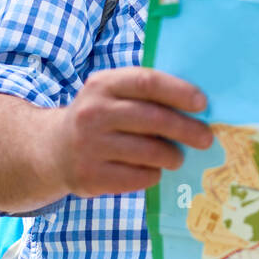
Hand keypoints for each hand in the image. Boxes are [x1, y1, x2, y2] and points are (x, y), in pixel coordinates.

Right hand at [50, 67, 213, 198]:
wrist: (52, 150)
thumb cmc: (100, 118)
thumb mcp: (112, 95)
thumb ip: (146, 94)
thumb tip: (199, 106)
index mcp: (103, 85)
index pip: (147, 83)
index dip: (179, 92)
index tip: (202, 103)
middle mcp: (93, 113)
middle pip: (153, 119)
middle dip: (187, 129)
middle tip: (205, 138)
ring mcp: (88, 145)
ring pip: (150, 152)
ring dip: (172, 155)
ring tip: (177, 157)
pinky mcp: (90, 176)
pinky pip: (139, 176)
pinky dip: (153, 174)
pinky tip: (152, 170)